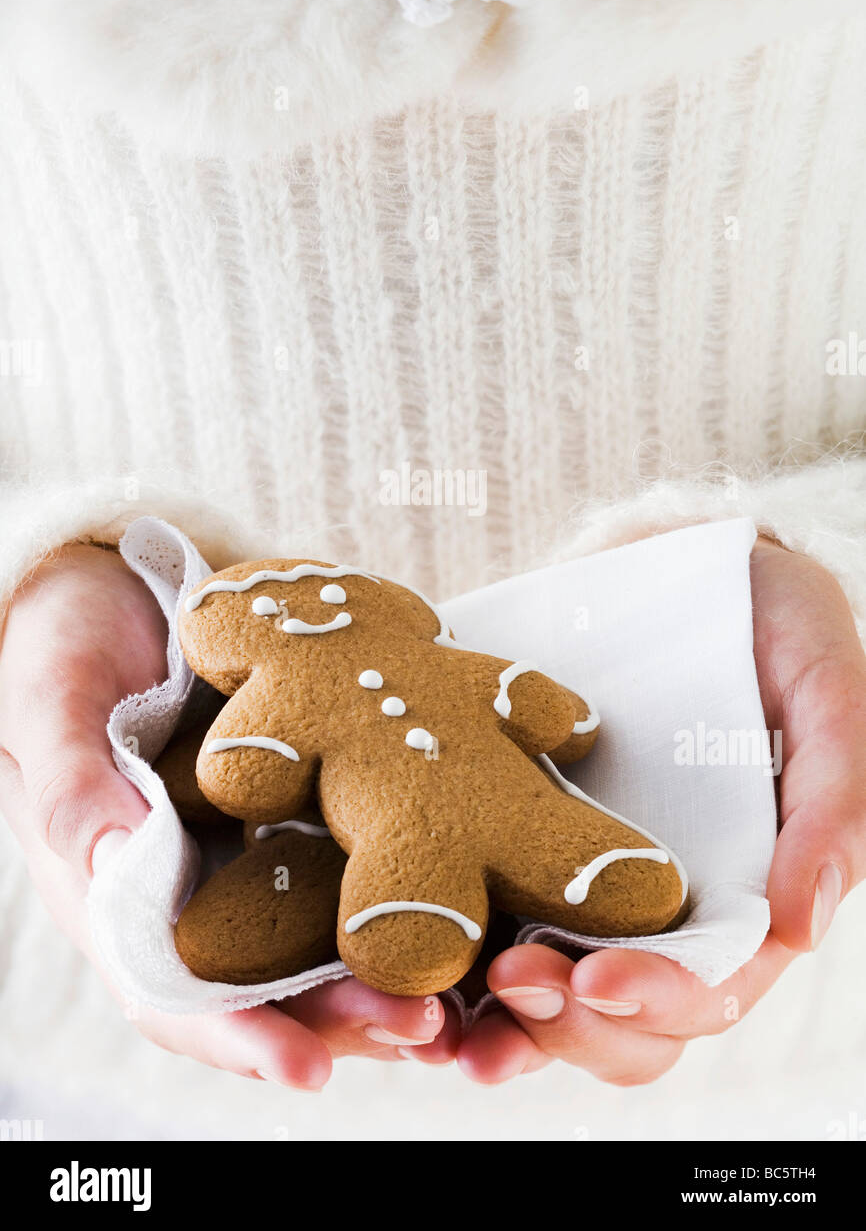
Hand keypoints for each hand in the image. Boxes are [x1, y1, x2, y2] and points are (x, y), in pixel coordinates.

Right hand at [0, 545, 457, 1087]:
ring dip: (396, 964)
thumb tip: (108, 863)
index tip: (308, 1069)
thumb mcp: (48, 701)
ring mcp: (255, 843)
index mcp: (119, 892)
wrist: (111, 583)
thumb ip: (72, 782)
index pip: (177, 992)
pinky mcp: (307, 794)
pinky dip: (417, 871)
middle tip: (426, 1027)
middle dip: (348, 1014)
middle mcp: (197, 885)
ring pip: (329, 930)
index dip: (241, 1035)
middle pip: (274, 983)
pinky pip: (361, 845)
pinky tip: (482, 881)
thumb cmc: (59, 645)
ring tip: (474, 988)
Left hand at [457, 534, 865, 1084]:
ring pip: (546, 1002)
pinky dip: (444, 976)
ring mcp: (580, 887)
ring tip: (439, 1020)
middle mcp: (657, 910)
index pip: (706, 989)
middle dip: (567, 1023)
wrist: (676, 560)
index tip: (600, 978)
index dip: (657, 998)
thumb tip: (805, 925)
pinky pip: (478, 931)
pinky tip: (399, 981)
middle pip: (620, 1022)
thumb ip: (832, 800)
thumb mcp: (821, 690)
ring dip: (499, 1025)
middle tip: (511, 982)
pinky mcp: (511, 847)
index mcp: (737, 895)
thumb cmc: (767, 623)